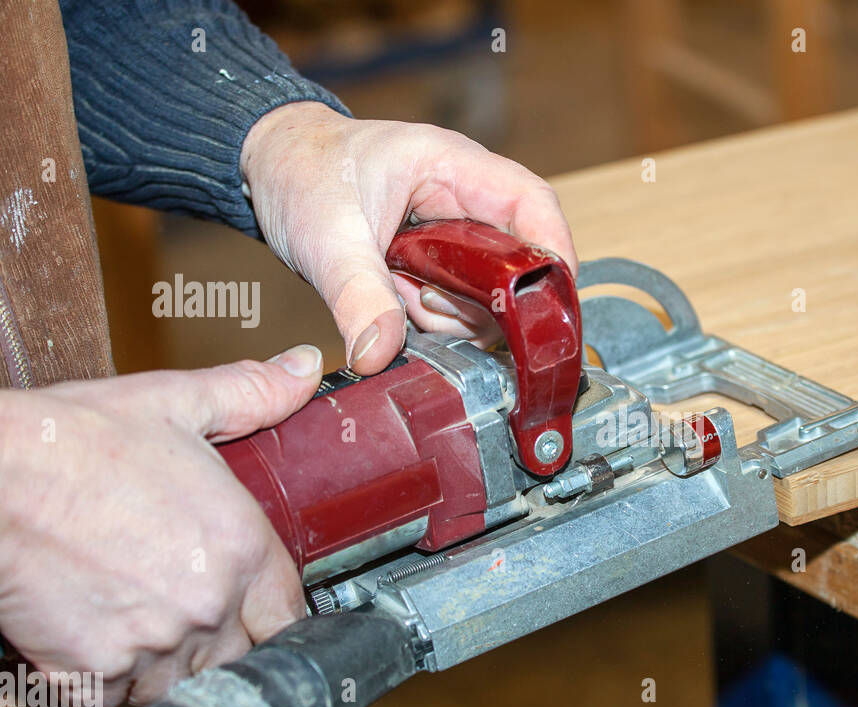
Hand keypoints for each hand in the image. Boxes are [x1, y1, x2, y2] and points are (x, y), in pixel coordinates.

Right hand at [0, 345, 322, 706]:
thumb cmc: (71, 443)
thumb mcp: (172, 403)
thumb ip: (250, 395)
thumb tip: (303, 369)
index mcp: (241, 546)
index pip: (289, 613)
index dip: (270, 614)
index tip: (252, 609)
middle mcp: (208, 602)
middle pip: (238, 653)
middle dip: (218, 639)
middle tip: (178, 604)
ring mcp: (154, 643)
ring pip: (180, 680)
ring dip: (164, 661)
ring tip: (133, 614)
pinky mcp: (95, 673)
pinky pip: (117, 696)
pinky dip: (107, 678)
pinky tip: (91, 632)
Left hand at [239, 102, 577, 373]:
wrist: (268, 170)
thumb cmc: (300, 174)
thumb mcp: (326, 238)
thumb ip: (357, 297)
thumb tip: (380, 354)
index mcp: (450, 165)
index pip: (532, 203)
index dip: (554, 252)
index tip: (551, 305)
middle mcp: (466, 197)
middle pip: (520, 260)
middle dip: (486, 301)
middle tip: (433, 306)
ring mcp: (456, 232)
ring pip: (491, 293)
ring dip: (452, 313)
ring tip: (400, 296)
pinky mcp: (442, 261)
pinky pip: (460, 304)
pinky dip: (434, 316)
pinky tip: (398, 300)